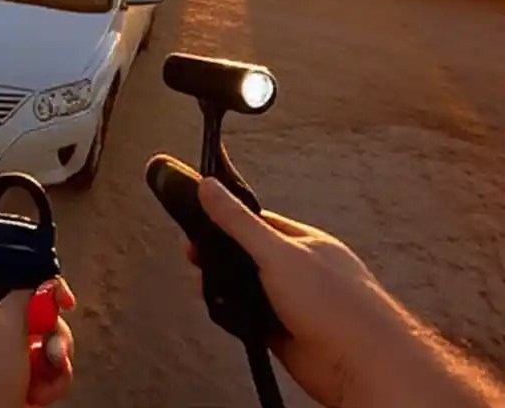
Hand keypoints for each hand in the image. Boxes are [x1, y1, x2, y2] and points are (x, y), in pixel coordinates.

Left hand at [0, 250, 75, 407]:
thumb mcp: (8, 320)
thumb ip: (29, 291)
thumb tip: (43, 277)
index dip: (5, 256)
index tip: (32, 272)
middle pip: (25, 297)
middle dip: (49, 319)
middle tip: (51, 334)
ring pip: (40, 332)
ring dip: (55, 353)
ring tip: (51, 368)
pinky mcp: (9, 370)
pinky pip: (40, 363)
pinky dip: (49, 377)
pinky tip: (41, 392)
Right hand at [195, 178, 494, 407]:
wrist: (360, 366)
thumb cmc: (333, 303)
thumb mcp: (277, 252)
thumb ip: (239, 222)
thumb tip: (208, 187)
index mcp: (307, 243)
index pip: (260, 222)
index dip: (228, 220)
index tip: (197, 222)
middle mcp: (300, 271)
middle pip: (250, 256)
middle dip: (221, 257)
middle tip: (192, 257)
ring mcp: (292, 303)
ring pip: (247, 289)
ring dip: (225, 288)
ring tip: (202, 287)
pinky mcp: (284, 333)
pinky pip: (250, 319)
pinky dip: (234, 316)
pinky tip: (220, 312)